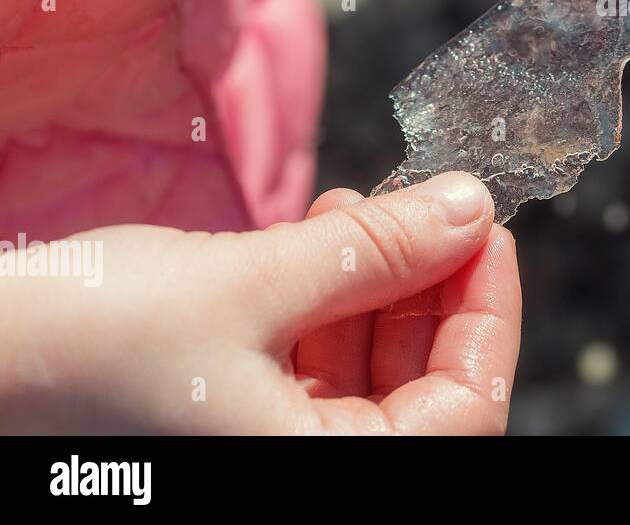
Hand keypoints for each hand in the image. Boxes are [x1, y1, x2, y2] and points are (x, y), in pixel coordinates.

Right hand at [0, 173, 520, 433]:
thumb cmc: (89, 340)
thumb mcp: (253, 284)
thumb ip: (376, 251)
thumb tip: (469, 208)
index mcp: (320, 474)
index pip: (466, 412)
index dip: (490, 314)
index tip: (488, 228)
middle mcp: (300, 468)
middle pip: (422, 388)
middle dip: (431, 286)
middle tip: (431, 205)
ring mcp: (266, 444)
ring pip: (368, 370)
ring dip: (378, 281)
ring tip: (363, 207)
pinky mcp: (233, 412)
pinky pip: (314, 361)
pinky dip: (329, 296)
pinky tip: (322, 233)